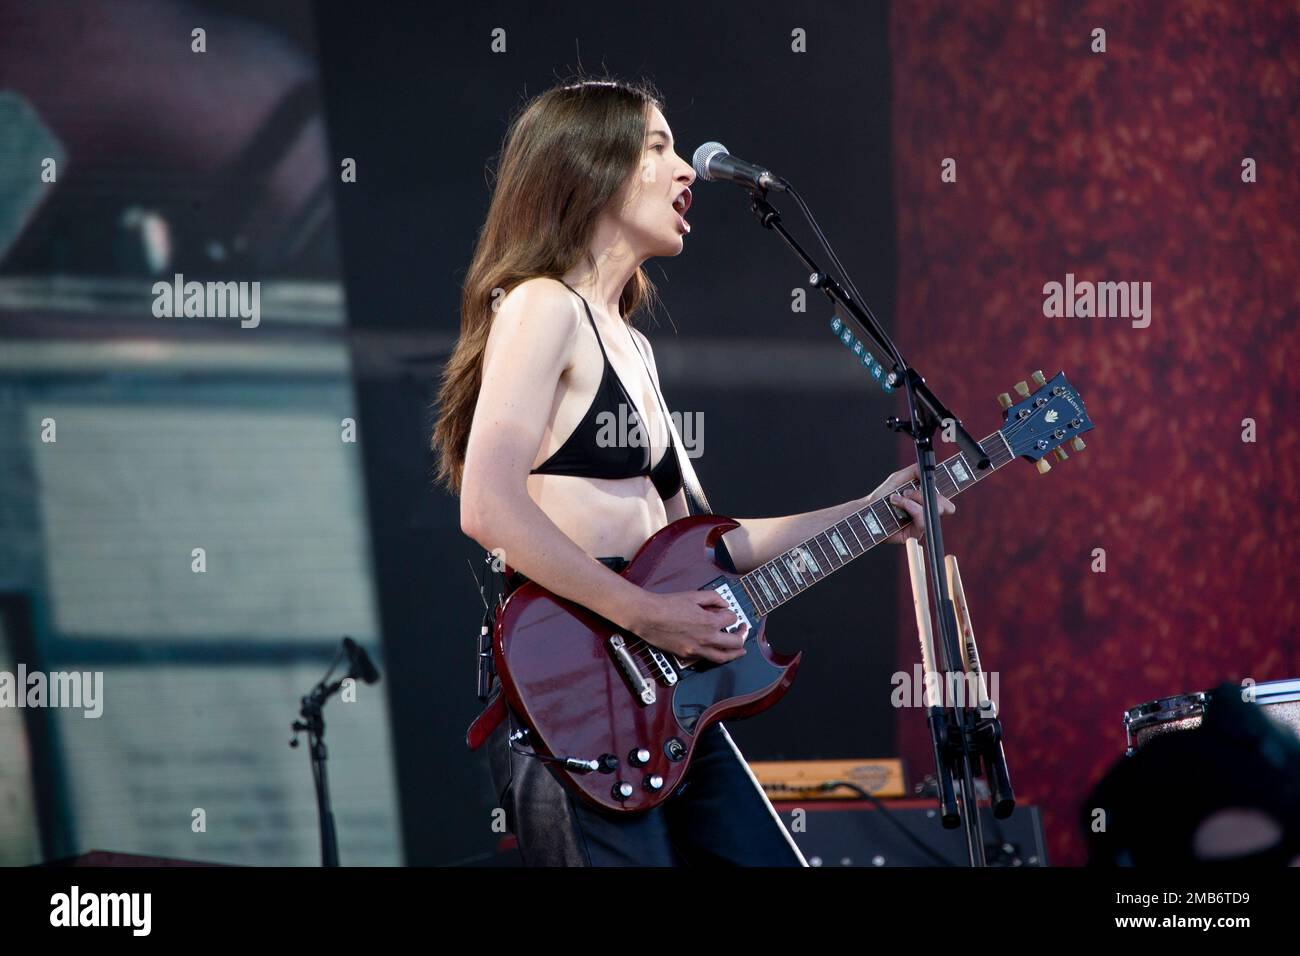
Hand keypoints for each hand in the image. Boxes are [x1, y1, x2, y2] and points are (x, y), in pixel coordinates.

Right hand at [628, 590, 748, 663]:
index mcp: (710, 622)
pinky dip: (717, 656)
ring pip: (723, 657)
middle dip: (742, 636)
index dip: (731, 614)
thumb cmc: (667, 604)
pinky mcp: (687, 655)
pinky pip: (707, 659)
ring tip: (741, 651)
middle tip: (743, 631)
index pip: (731, 619)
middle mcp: (706, 638)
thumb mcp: (694, 595)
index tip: (727, 612)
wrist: (648, 616)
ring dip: (735, 654)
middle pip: (735, 643)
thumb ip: (713, 598)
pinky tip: (719, 652)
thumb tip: (724, 604)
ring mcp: (697, 649)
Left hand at [869, 463, 955, 543]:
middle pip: (945, 506)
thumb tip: (929, 469)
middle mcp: (926, 513)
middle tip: (908, 491)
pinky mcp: (914, 534)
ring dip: (915, 501)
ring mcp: (921, 524)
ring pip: (933, 513)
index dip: (953, 490)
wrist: (868, 509)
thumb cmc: (882, 496)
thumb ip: (914, 471)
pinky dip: (911, 508)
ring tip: (899, 497)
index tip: (958, 479)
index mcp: (926, 501)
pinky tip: (898, 504)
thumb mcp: (898, 478)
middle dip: (928, 495)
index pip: (945, 498)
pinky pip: (923, 522)